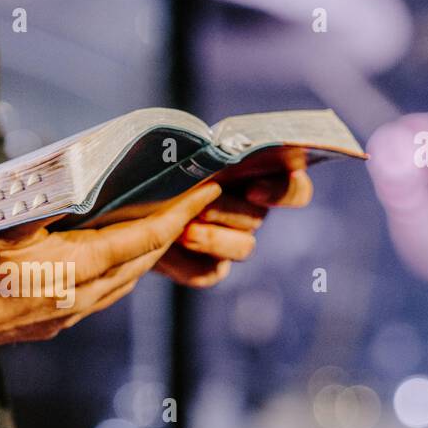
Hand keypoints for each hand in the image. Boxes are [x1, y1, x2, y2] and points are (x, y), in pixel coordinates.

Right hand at [0, 183, 222, 357]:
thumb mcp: (3, 225)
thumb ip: (51, 205)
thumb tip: (88, 181)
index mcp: (73, 269)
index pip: (143, 239)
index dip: (178, 214)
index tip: (204, 191)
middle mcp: (79, 297)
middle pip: (141, 261)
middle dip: (169, 230)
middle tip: (187, 201)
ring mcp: (67, 315)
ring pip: (124, 282)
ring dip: (145, 254)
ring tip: (157, 225)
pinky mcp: (53, 325)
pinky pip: (101, 297)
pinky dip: (118, 273)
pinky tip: (112, 259)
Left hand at [155, 156, 313, 286]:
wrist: (132, 200)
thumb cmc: (163, 167)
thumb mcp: (182, 154)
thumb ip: (207, 155)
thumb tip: (213, 155)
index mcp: (258, 178)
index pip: (295, 190)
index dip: (282, 192)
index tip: (253, 189)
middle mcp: (251, 212)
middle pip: (258, 217)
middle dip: (229, 211)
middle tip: (200, 207)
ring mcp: (233, 243)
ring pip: (243, 247)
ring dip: (214, 239)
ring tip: (183, 231)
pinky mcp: (209, 268)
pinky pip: (208, 273)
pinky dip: (186, 263)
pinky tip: (166, 250)